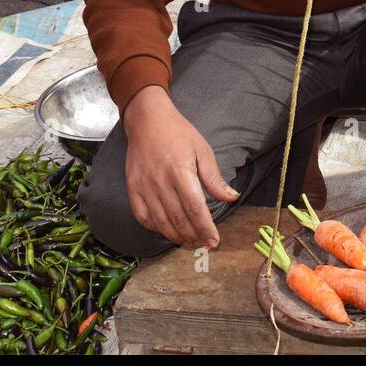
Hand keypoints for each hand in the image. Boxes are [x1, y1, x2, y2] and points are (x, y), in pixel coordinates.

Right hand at [121, 84, 238, 249]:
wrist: (147, 120)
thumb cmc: (178, 133)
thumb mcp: (202, 150)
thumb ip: (214, 178)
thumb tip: (232, 198)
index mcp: (180, 171)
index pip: (195, 208)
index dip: (205, 228)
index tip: (214, 241)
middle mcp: (160, 181)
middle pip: (178, 219)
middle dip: (194, 236)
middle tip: (205, 245)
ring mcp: (144, 186)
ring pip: (161, 222)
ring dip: (176, 237)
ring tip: (190, 242)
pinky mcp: (133, 188)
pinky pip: (142, 216)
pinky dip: (155, 228)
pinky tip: (167, 230)